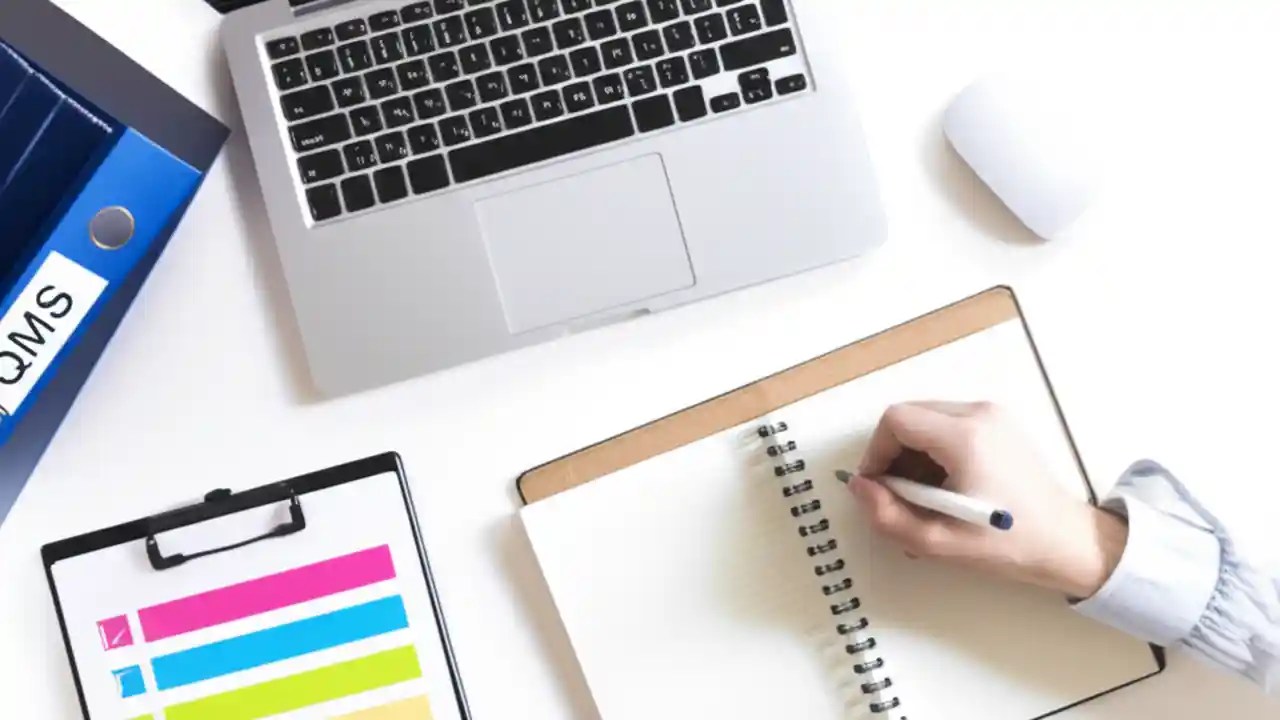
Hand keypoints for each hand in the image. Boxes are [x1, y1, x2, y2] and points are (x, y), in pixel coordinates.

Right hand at [849, 401, 1127, 598]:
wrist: (1068, 542)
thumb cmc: (1008, 544)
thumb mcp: (938, 541)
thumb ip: (887, 515)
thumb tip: (858, 486)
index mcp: (965, 437)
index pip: (895, 421)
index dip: (875, 453)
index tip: (877, 488)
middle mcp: (979, 414)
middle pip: (909, 416)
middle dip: (892, 455)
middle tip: (897, 497)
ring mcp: (992, 415)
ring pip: (926, 420)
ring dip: (912, 455)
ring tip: (923, 499)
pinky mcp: (999, 424)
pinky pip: (948, 426)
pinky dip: (934, 452)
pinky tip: (943, 489)